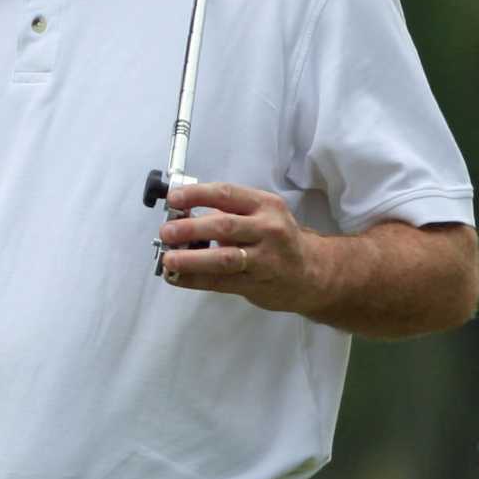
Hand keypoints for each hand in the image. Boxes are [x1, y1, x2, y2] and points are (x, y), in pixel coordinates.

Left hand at [159, 181, 331, 313]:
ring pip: (223, 258)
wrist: (312, 272)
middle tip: (166, 231)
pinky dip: (194, 279)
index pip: (227, 194)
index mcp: (265, 205)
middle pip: (224, 226)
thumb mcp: (261, 216)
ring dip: (191, 258)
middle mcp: (268, 229)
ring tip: (168, 257)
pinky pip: (219, 282)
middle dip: (190, 228)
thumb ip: (229, 212)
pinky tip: (175, 277)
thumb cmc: (277, 240)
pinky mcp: (256, 284)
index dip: (196, 195)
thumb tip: (183, 214)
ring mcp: (264, 259)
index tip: (173, 198)